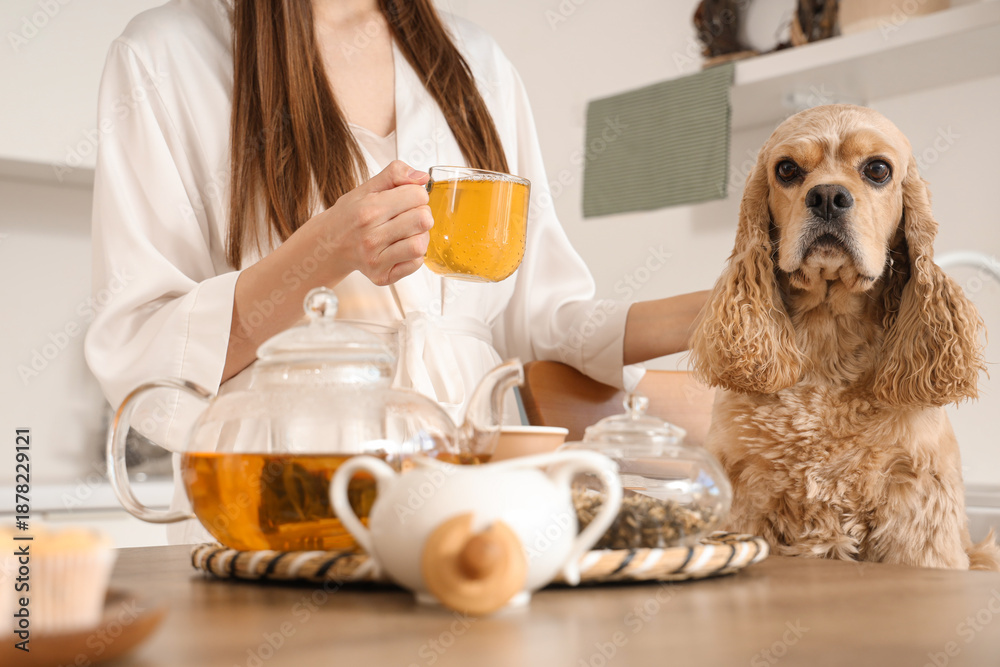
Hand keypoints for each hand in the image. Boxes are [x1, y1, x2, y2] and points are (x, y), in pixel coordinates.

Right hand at [307, 160, 432, 285]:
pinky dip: (414, 255)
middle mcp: (371, 236)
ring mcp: (376, 259)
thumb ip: (395, 174)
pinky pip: (416, 264)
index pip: (418, 196)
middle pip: (423, 220)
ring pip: (421, 244)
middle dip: (422, 213)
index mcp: (369, 209)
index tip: (407, 199)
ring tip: (407, 232)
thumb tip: (422, 177)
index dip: (417, 194)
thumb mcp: (367, 188)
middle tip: (409, 215)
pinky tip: (401, 248)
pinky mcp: (381, 276)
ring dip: (420, 236)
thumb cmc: (350, 216)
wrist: (328, 245)